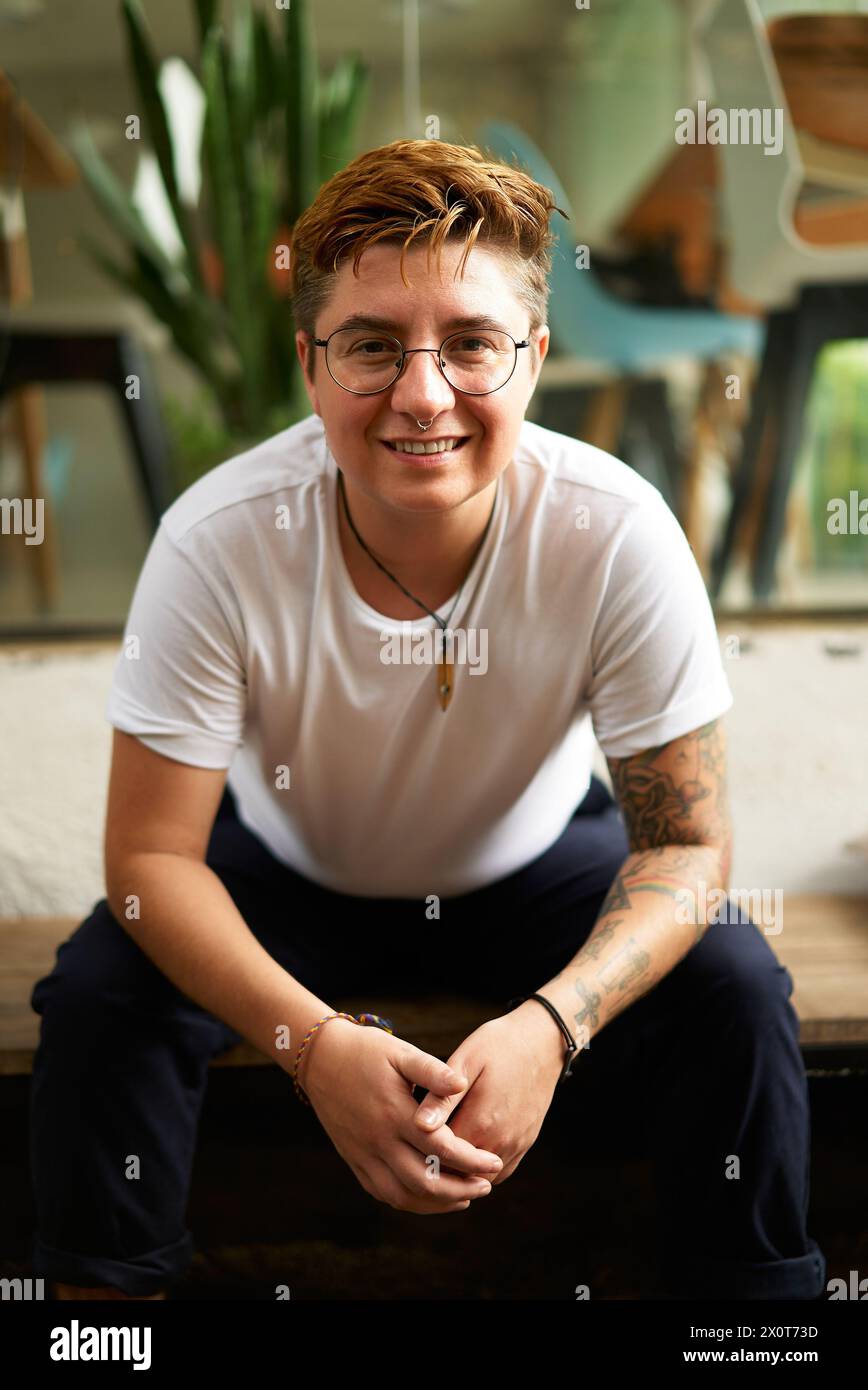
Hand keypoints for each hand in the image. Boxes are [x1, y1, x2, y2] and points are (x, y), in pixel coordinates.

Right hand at [302, 1020, 504, 1213]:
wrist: (320, 1059)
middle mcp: (379, 1140)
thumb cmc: (366, 1051)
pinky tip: (430, 1196)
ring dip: (437, 1202)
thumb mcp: (400, 1053)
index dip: (472, 1160)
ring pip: (404, 1195)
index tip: (494, 1163)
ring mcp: (364, 1154)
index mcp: (395, 1113)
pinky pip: (383, 1193)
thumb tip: (463, 1082)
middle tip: (486, 1185)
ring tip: (464, 1197)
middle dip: (461, 1189)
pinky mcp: (354, 1160)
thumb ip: (432, 1070)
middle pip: (426, 1182)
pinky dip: (410, 1201)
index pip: (441, 1149)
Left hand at [411, 1004, 565, 1185]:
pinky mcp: (525, 1143)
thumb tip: (419, 1125)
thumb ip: (442, 1097)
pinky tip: (463, 1150)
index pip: (439, 1156)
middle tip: (413, 1146)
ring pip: (478, 1178)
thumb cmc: (499, 1045)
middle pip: (457, 1173)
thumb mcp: (467, 1061)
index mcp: (481, 1122)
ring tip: (435, 1149)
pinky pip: (498, 1173)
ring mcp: (516, 1145)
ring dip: (457, 1171)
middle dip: (435, 1164)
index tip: (403, 1137)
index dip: (418, 1150)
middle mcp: (501, 1142)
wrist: (543, 1041)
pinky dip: (479, 1170)